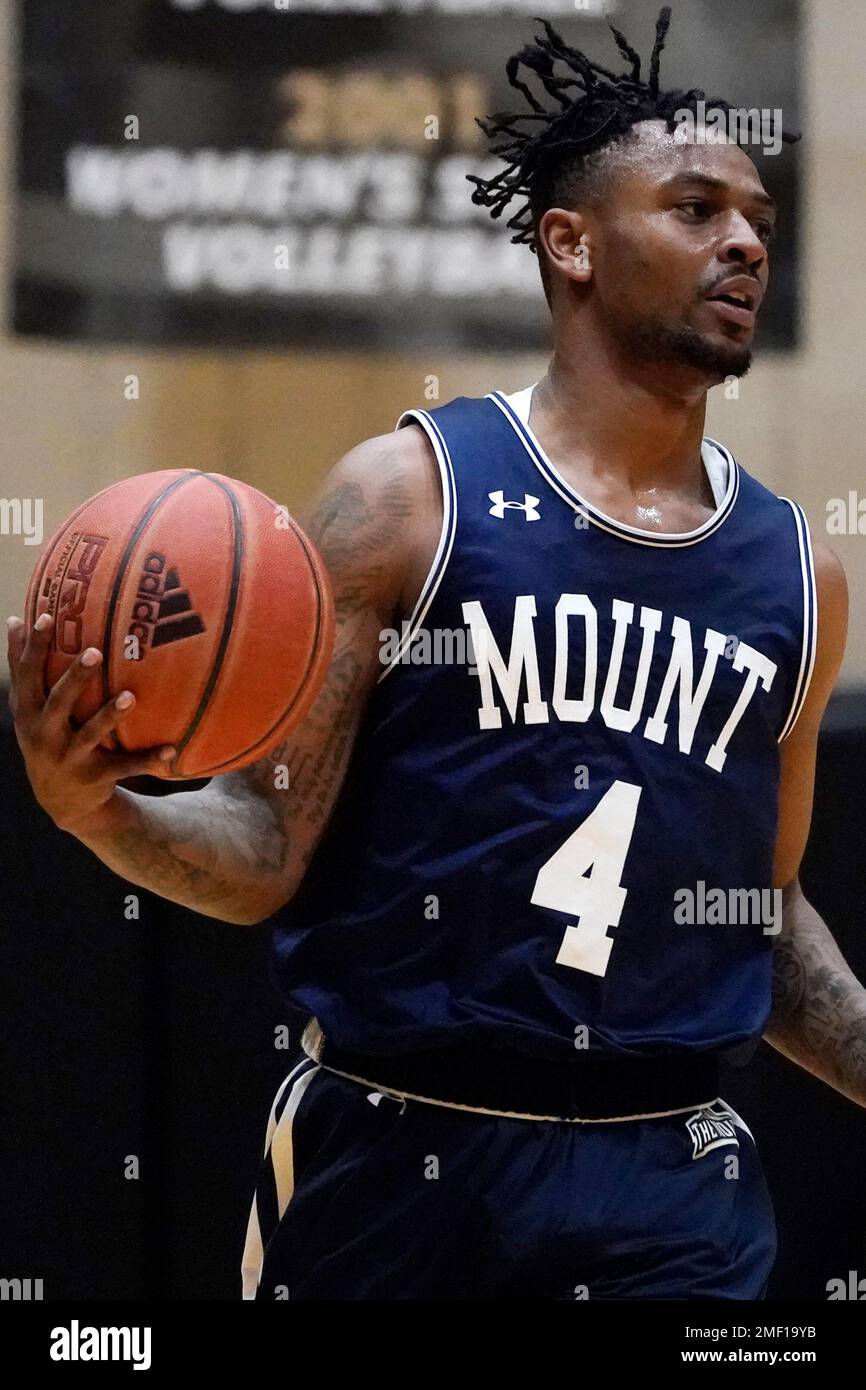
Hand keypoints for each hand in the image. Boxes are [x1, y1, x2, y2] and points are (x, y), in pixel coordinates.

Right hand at [7, 613, 174, 836]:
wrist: (61, 803)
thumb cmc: (46, 739)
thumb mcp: (28, 710)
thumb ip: (23, 670)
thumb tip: (16, 617)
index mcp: (28, 714)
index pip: (26, 676)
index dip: (31, 648)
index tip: (44, 617)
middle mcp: (44, 736)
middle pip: (58, 703)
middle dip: (75, 680)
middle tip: (95, 652)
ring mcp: (69, 758)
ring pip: (92, 735)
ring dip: (110, 716)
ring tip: (130, 696)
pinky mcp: (95, 777)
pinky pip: (125, 767)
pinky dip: (148, 760)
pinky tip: (172, 749)